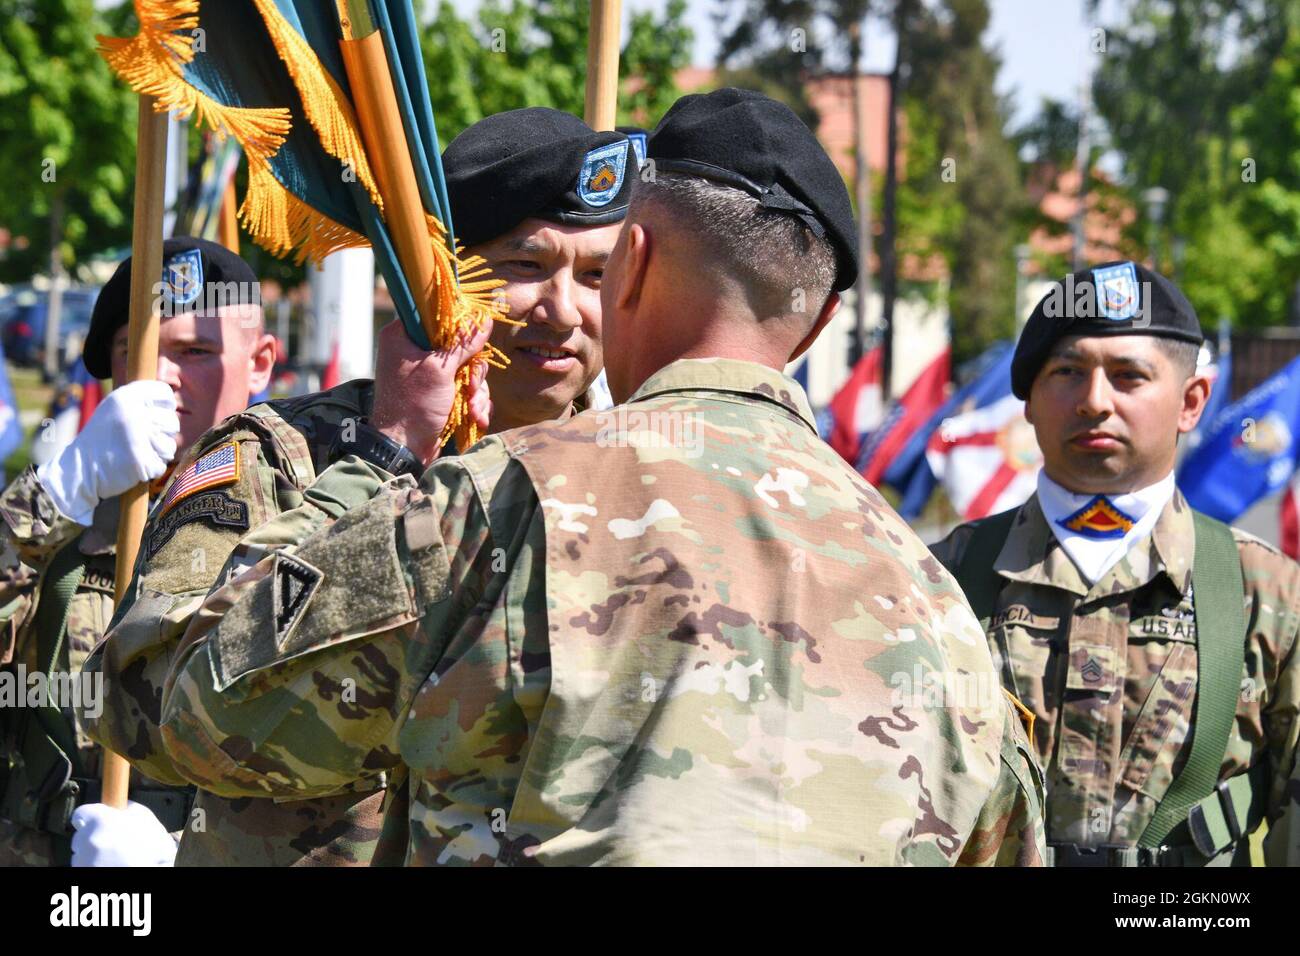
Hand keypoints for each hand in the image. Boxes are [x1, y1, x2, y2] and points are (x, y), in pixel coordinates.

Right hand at [36, 380, 179, 524]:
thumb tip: (170, 400)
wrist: (79, 469)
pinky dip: (151, 468)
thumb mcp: (113, 409)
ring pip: (170, 444)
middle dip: (163, 433)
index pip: (164, 392)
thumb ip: (139, 402)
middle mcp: (134, 413)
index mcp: (125, 396)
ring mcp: (139, 437)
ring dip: (158, 452)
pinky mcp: (143, 461)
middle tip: (141, 439)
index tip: (158, 414)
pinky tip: (133, 465)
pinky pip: (162, 464)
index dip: (166, 405)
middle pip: (172, 421)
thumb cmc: (101, 438)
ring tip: (136, 452)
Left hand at [70, 801, 178, 866]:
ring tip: (113, 855)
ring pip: (81, 852)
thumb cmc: (152, 843)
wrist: (155, 869)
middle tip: (111, 840)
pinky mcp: (84, 872)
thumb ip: (125, 808)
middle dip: (92, 836)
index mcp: (101, 820)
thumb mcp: (144, 816)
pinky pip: (84, 866)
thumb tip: (116, 808)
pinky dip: (94, 865)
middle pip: (80, 834)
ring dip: (92, 852)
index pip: (80, 813)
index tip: (95, 820)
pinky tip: (110, 864)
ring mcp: (83, 860)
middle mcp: (87, 840)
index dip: (89, 816)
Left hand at [369, 319, 492, 463]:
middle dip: (472, 371)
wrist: (403, 448)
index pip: (436, 316)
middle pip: (458, 345)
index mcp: (403, 336)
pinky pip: (466, 388)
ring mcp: (428, 374)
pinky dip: (472, 403)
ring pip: (467, 369)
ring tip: (473, 410)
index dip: (458, 325)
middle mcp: (414, 351)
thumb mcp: (440, 370)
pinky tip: (475, 418)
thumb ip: (464, 344)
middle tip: (469, 386)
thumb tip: (486, 320)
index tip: (471, 339)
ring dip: (475, 392)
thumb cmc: (413, 405)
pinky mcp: (439, 392)